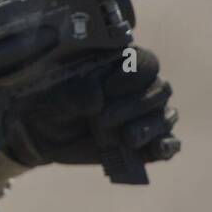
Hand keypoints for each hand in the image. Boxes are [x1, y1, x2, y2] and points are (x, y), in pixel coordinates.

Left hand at [5, 47, 179, 167]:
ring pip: (165, 116)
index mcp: (121, 65)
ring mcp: (145, 117)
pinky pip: (169, 143)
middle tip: (104, 120)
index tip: (107, 89)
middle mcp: (140, 88)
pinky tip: (158, 149)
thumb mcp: (55, 95)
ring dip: (149, 127)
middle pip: (158, 90)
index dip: (132, 75)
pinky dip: (167, 146)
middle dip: (134, 106)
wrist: (43, 133)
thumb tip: (98, 99)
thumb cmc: (51, 103)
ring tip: (128, 139)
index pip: (145, 62)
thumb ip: (75, 92)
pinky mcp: (146, 144)